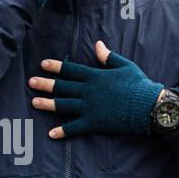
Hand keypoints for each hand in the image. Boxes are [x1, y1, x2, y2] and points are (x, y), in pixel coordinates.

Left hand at [30, 40, 164, 138]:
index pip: (71, 70)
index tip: (43, 64)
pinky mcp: (94, 123)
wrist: (148, 106)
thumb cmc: (138, 85)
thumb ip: (108, 56)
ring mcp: (89, 107)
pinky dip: (62, 131)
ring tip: (34, 103)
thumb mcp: (124, 66)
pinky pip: (74, 127)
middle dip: (45, 84)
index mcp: (95, 76)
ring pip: (63, 105)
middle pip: (62, 87)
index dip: (56, 66)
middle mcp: (88, 91)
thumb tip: (97, 44)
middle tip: (30, 82)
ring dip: (47, 104)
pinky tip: (51, 133)